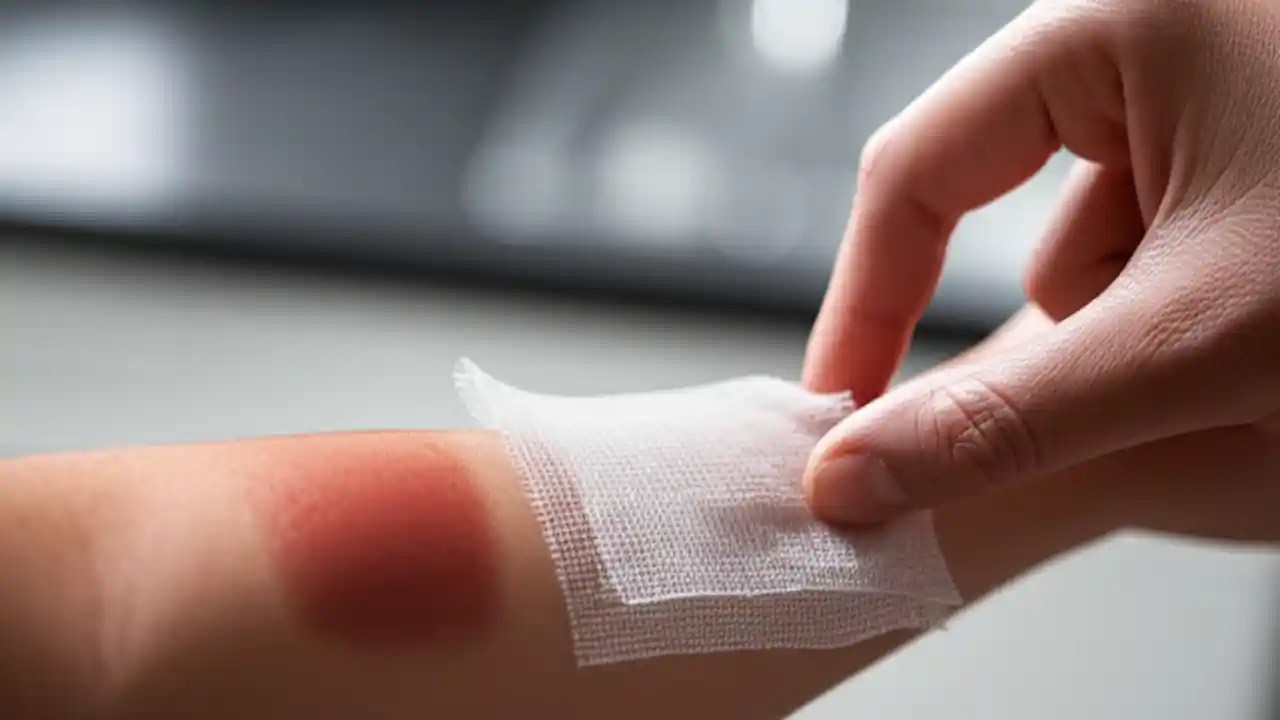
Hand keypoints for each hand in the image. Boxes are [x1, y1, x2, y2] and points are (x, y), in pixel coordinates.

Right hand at [803, 0, 1279, 524]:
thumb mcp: (1199, 342)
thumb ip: (1007, 419)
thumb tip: (855, 477)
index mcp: (1117, 15)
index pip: (917, 168)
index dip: (864, 302)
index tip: (844, 416)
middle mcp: (1155, 23)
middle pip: (1016, 211)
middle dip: (1068, 327)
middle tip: (1140, 393)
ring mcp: (1213, 73)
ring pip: (1101, 239)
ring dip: (1141, 327)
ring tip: (1254, 350)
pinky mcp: (1260, 128)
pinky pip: (1168, 234)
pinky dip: (1191, 306)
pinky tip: (1272, 328)